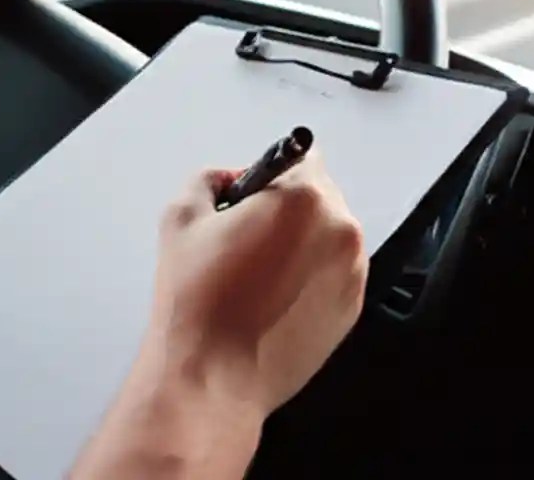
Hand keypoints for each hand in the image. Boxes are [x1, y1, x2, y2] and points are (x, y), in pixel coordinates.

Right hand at [152, 151, 367, 414]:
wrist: (212, 377)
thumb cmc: (198, 302)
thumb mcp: (182, 217)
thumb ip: (209, 179)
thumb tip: (227, 178)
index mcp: (305, 199)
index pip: (300, 156)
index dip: (268, 174)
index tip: (250, 196)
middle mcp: (340, 232)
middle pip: (318, 196)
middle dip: (285, 209)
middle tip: (244, 240)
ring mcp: (352, 274)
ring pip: (326, 236)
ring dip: (299, 244)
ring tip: (255, 275)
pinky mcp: (351, 310)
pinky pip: (332, 274)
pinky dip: (308, 277)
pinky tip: (270, 298)